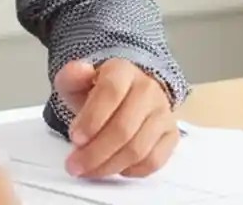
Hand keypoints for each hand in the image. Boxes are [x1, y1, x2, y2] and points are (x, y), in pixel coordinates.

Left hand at [53, 59, 178, 179]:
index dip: (92, 118)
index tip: (75, 138)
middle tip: (75, 165)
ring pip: (138, 148)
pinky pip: (154, 160)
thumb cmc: (98, 93)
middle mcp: (148, 89)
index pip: (111, 92)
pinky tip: (114, 167)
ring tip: (88, 170)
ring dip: (109, 165)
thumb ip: (71, 77)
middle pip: (124, 127)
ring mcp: (163, 113)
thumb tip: (80, 71)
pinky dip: (131, 171)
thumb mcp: (77, 82)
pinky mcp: (170, 135)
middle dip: (95, 152)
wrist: (124, 97)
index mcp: (123, 71)